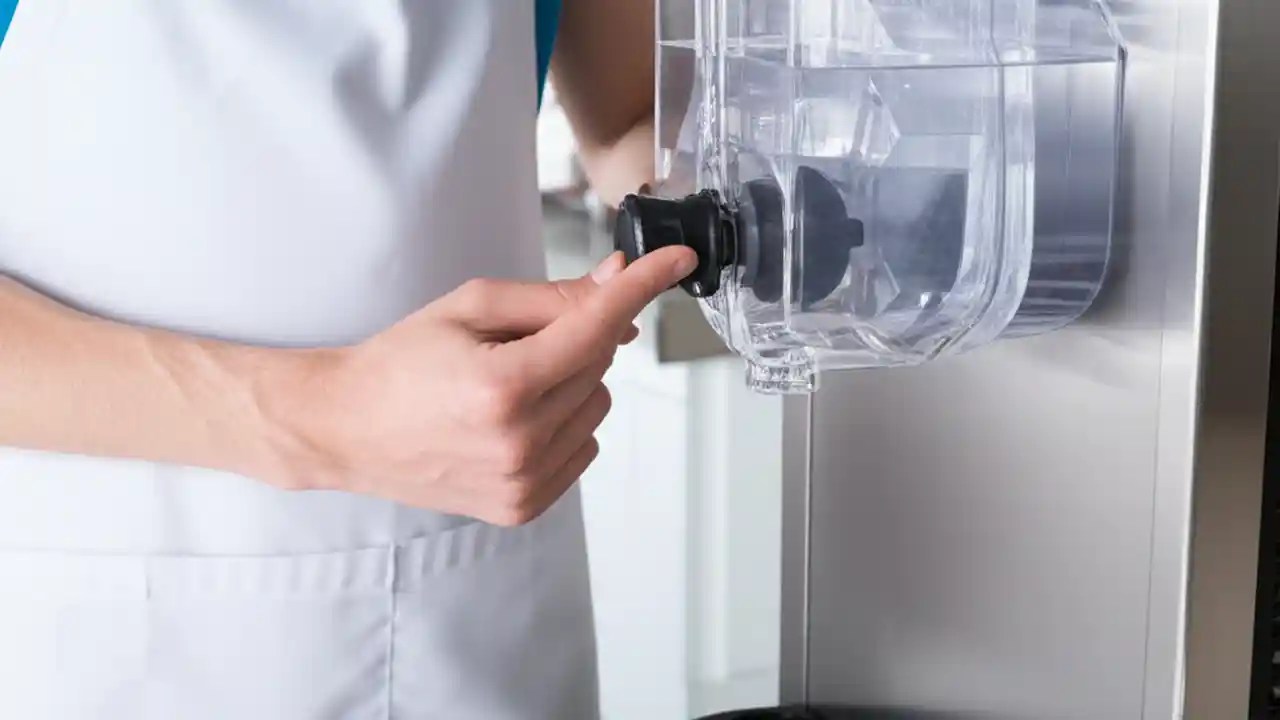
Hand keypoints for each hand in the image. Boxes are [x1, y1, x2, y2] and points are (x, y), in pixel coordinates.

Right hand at [273, 247, 696, 525]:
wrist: (346, 429)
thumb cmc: (398, 363)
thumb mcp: (469, 308)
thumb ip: (550, 298)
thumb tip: (616, 284)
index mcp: (503, 388)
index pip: (596, 326)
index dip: (641, 286)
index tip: (677, 261)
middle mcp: (520, 444)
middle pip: (599, 363)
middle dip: (575, 335)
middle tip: (517, 338)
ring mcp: (523, 483)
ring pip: (597, 404)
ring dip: (570, 382)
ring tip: (505, 384)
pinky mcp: (523, 506)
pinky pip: (583, 446)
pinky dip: (562, 422)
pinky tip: (512, 418)